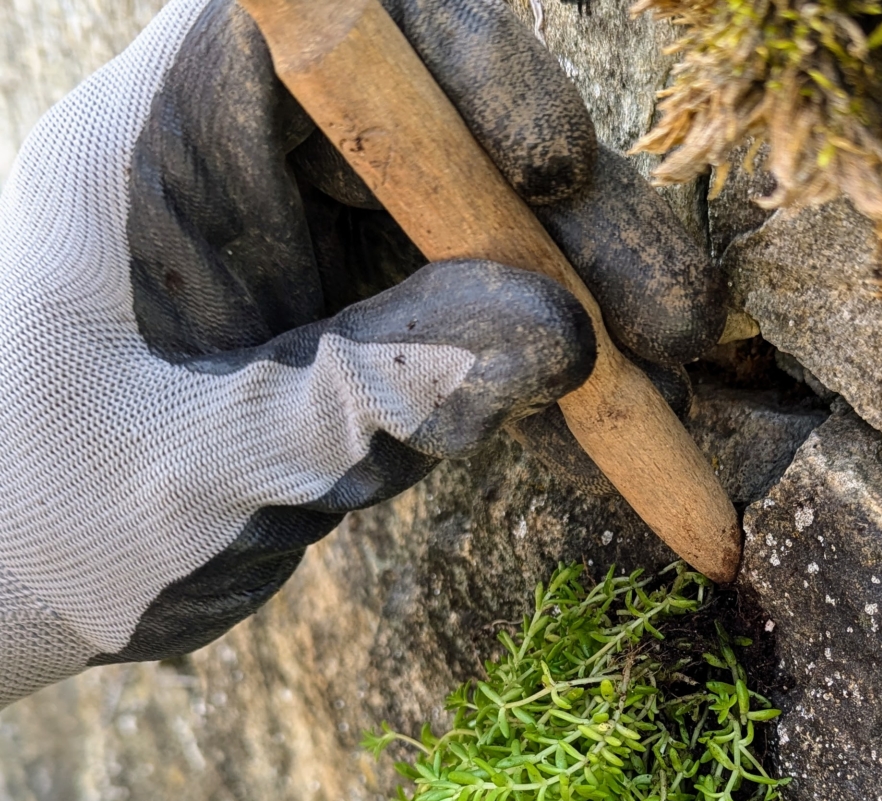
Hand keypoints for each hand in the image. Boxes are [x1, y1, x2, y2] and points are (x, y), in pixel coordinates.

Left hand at [0, 0, 724, 706]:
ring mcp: (295, 253)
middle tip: (672, 314)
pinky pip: (456, 313)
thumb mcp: (207, 469)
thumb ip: (375, 396)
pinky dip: (534, 359)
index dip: (458, 66)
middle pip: (433, 127)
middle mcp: (239, 174)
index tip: (551, 165)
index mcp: (159, 147)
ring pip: (467, 222)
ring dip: (577, 287)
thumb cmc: (42, 522)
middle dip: (564, 213)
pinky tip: (611, 410)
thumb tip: (562, 337)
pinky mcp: (334, 330)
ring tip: (669, 370)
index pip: (327, 29)